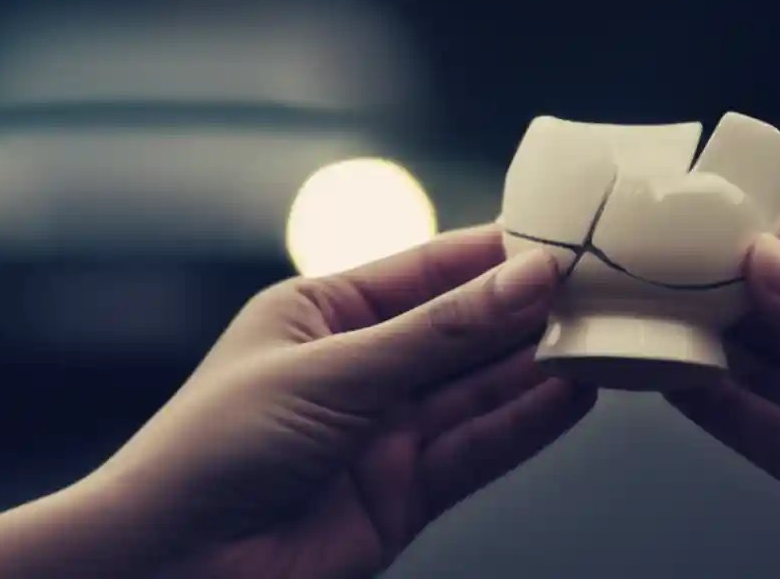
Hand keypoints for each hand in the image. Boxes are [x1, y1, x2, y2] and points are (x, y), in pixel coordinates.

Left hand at [0, 226, 594, 578]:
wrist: (171, 568)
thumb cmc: (216, 446)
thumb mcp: (334, 371)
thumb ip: (439, 333)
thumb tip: (528, 278)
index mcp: (324, 311)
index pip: (429, 268)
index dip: (497, 253)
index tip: (567, 233)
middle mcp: (361, 367)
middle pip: (464, 329)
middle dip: (530, 308)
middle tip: (606, 284)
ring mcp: (384, 432)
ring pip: (479, 389)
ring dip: (539, 365)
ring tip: (608, 336)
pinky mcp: (404, 494)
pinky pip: (477, 449)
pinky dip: (527, 424)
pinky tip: (575, 395)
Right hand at [666, 208, 779, 578]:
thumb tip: (766, 265)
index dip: (779, 238)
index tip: (716, 215)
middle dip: (734, 291)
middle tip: (668, 264)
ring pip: (772, 377)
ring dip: (717, 348)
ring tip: (657, 314)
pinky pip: (769, 437)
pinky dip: (721, 410)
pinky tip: (680, 378)